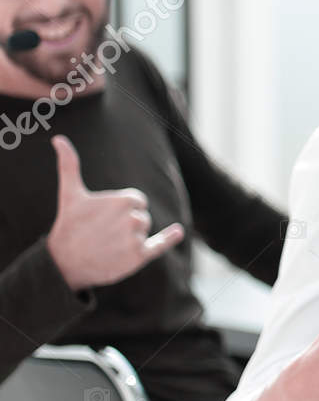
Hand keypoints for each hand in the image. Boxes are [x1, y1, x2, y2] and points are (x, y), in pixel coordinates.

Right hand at [45, 135, 183, 290]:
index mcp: (123, 200)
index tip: (106, 216)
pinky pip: (159, 245)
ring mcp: (136, 238)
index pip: (138, 201)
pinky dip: (170, 238)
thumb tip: (59, 139)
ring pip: (144, 230)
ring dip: (131, 236)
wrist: (64, 261)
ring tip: (108, 242)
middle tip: (104, 231)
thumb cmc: (69, 224)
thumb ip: (69, 164)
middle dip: (126, 222)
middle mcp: (133, 219)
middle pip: (141, 216)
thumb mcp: (70, 193)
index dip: (123, 208)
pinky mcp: (138, 257)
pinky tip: (178, 232)